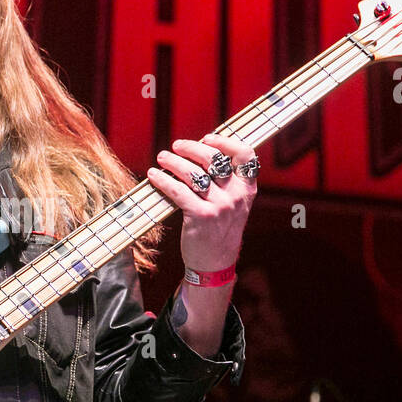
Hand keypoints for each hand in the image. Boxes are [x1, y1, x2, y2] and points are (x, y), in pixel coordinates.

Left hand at [145, 133, 256, 271]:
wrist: (215, 263)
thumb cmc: (220, 230)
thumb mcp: (234, 205)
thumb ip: (226, 182)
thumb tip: (201, 152)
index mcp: (247, 189)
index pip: (245, 155)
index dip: (225, 142)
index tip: (207, 138)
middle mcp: (236, 196)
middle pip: (213, 159)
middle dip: (191, 148)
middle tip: (176, 146)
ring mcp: (219, 206)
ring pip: (193, 173)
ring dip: (173, 161)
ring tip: (162, 158)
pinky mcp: (200, 216)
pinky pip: (178, 191)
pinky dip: (163, 180)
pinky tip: (154, 175)